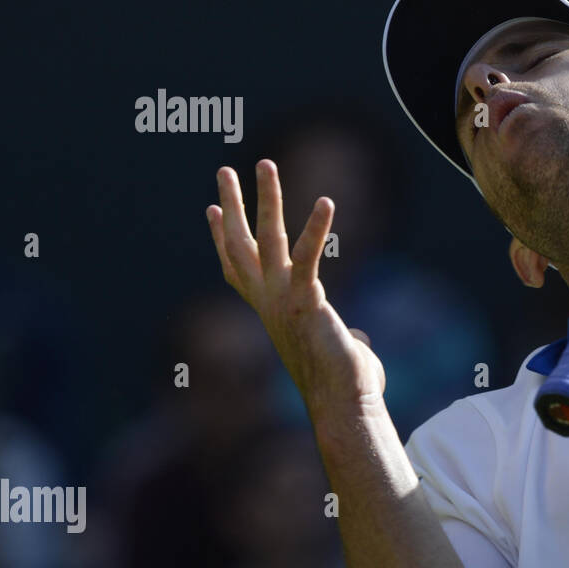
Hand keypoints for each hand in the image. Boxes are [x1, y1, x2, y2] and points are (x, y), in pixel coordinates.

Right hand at [206, 160, 385, 420]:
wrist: (342, 404)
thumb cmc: (345, 384)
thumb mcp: (336, 350)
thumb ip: (339, 337)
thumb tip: (355, 341)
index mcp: (271, 310)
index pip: (238, 268)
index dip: (222, 239)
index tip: (213, 210)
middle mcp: (269, 302)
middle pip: (242, 244)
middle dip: (234, 204)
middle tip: (224, 169)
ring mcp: (283, 301)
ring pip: (268, 239)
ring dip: (266, 198)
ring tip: (263, 163)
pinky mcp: (306, 303)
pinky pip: (308, 258)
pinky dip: (317, 229)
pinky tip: (325, 202)